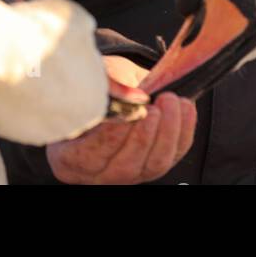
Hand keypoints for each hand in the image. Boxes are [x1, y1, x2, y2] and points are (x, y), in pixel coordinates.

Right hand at [46, 55, 196, 183]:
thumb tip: (131, 94)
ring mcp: (130, 173)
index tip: (126, 112)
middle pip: (125, 166)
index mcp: (71, 156)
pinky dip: (183, 131)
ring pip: (154, 164)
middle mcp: (99, 173)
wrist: (112, 96)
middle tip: (151, 107)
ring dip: (167, 132)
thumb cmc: (92, 93)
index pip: (90, 154)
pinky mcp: (155, 165)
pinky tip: (184, 107)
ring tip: (170, 102)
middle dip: (142, 134)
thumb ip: (105, 86)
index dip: (110, 135)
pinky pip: (174, 155)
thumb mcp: (89, 83)